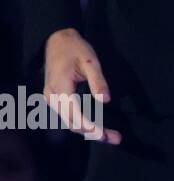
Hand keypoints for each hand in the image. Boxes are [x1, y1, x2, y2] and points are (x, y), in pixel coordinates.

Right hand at [43, 28, 120, 143]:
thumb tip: (105, 101)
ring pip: (69, 121)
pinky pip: (67, 116)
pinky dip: (81, 123)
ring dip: (88, 131)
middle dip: (93, 133)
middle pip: (72, 123)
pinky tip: (96, 127)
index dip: (89, 127)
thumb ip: (98, 81)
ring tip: (110, 136)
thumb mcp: (91, 61)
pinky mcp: (53, 98)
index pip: (74, 115)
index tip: (103, 135)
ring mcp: (50, 99)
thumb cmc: (75, 49)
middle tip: (115, 139)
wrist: (56, 41)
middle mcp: (52, 97)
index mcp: (60, 88)